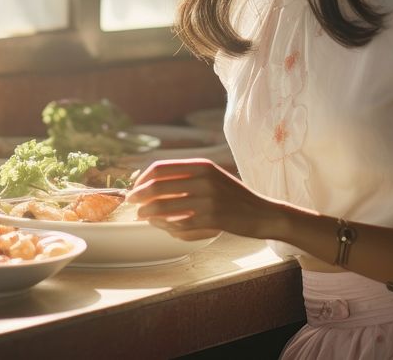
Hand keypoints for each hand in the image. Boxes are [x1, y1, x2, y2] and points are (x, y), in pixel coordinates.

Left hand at [126, 158, 279, 240]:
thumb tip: (151, 181)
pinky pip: (179, 224)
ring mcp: (209, 199)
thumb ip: (186, 176)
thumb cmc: (233, 196)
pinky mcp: (212, 219)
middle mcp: (204, 179)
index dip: (142, 179)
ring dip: (147, 212)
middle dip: (138, 195)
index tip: (135, 188)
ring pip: (164, 206)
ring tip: (142, 216)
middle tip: (131, 202)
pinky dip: (165, 226)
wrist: (262, 213)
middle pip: (158, 186)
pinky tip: (161, 226)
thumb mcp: (212, 177)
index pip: (161, 168)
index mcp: (202, 165)